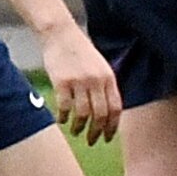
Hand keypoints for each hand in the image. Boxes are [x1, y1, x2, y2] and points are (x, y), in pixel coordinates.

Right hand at [40, 21, 121, 144]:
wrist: (61, 34)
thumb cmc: (81, 52)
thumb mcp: (100, 66)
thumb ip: (105, 86)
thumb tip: (108, 112)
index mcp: (109, 78)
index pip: (115, 108)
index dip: (112, 126)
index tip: (107, 138)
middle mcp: (96, 81)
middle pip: (101, 115)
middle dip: (97, 132)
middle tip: (92, 141)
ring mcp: (79, 81)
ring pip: (83, 114)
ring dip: (80, 127)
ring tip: (76, 132)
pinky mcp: (61, 81)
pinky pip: (64, 107)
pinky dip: (64, 117)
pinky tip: (62, 120)